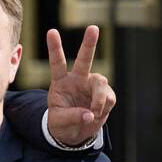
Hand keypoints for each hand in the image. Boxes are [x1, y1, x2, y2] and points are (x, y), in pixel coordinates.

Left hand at [46, 25, 114, 145]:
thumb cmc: (61, 123)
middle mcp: (78, 79)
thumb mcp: (58, 122)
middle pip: (85, 58)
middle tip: (93, 28)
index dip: (55, 47)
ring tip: (93, 112)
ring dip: (99, 98)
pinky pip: (109, 97)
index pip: (57, 62)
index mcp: (61, 81)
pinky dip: (104, 107)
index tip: (52, 31)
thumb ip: (71, 116)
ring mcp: (92, 85)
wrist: (74, 132)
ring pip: (100, 82)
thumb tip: (89, 114)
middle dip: (89, 43)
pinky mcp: (105, 94)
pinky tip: (97, 113)